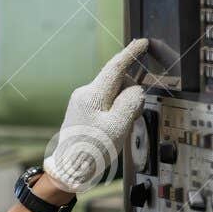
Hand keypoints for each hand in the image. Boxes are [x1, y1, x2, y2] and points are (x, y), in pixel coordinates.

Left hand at [41, 39, 148, 193]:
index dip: (131, 53)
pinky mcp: (83, 111)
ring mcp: (82, 103)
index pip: (115, 67)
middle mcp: (85, 94)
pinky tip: (112, 130)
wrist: (70, 168)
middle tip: (130, 119)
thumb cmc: (91, 150)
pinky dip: (115, 113)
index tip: (142, 43)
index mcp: (92, 95)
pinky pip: (106, 105)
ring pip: (113, 95)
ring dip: (122, 107)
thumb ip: (130, 102)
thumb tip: (135, 90)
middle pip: (118, 83)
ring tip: (117, 129)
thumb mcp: (118, 126)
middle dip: (130, 95)